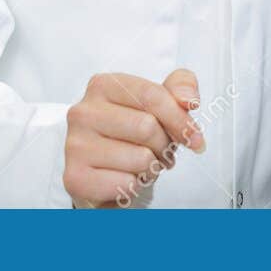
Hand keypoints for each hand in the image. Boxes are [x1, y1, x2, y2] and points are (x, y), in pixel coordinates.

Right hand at [63, 68, 203, 206]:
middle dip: (165, 145)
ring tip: (141, 165)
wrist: (101, 170)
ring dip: (151, 167)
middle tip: (161, 152)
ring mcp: (75, 145)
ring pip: (140, 158)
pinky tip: (124, 178)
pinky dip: (134, 185)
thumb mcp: (158, 103)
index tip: (195, 137)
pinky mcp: (75, 177)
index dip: (180, 119)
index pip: (152, 95)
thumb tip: (188, 100)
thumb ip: (180, 88)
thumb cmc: (132, 134)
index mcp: (102, 85)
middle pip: (147, 127)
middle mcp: (82, 112)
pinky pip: (126, 183)